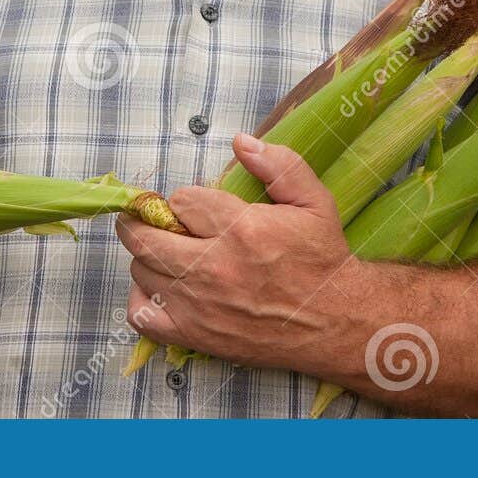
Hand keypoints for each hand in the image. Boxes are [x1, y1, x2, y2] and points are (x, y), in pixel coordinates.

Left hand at [115, 133, 362, 372]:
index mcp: (241, 229)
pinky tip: (162, 289)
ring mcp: (200, 306)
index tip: (196, 206)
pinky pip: (142, 316)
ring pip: (141, 271)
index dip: (186, 199)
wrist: (335, 323)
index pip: (181, 201)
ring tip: (170, 253)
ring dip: (149, 257)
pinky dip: (142, 300)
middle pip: (145, 236)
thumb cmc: (322, 260)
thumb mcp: (314, 201)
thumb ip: (279, 165)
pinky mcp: (195, 336)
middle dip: (144, 220)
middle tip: (154, 218)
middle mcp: (214, 268)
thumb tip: (240, 141)